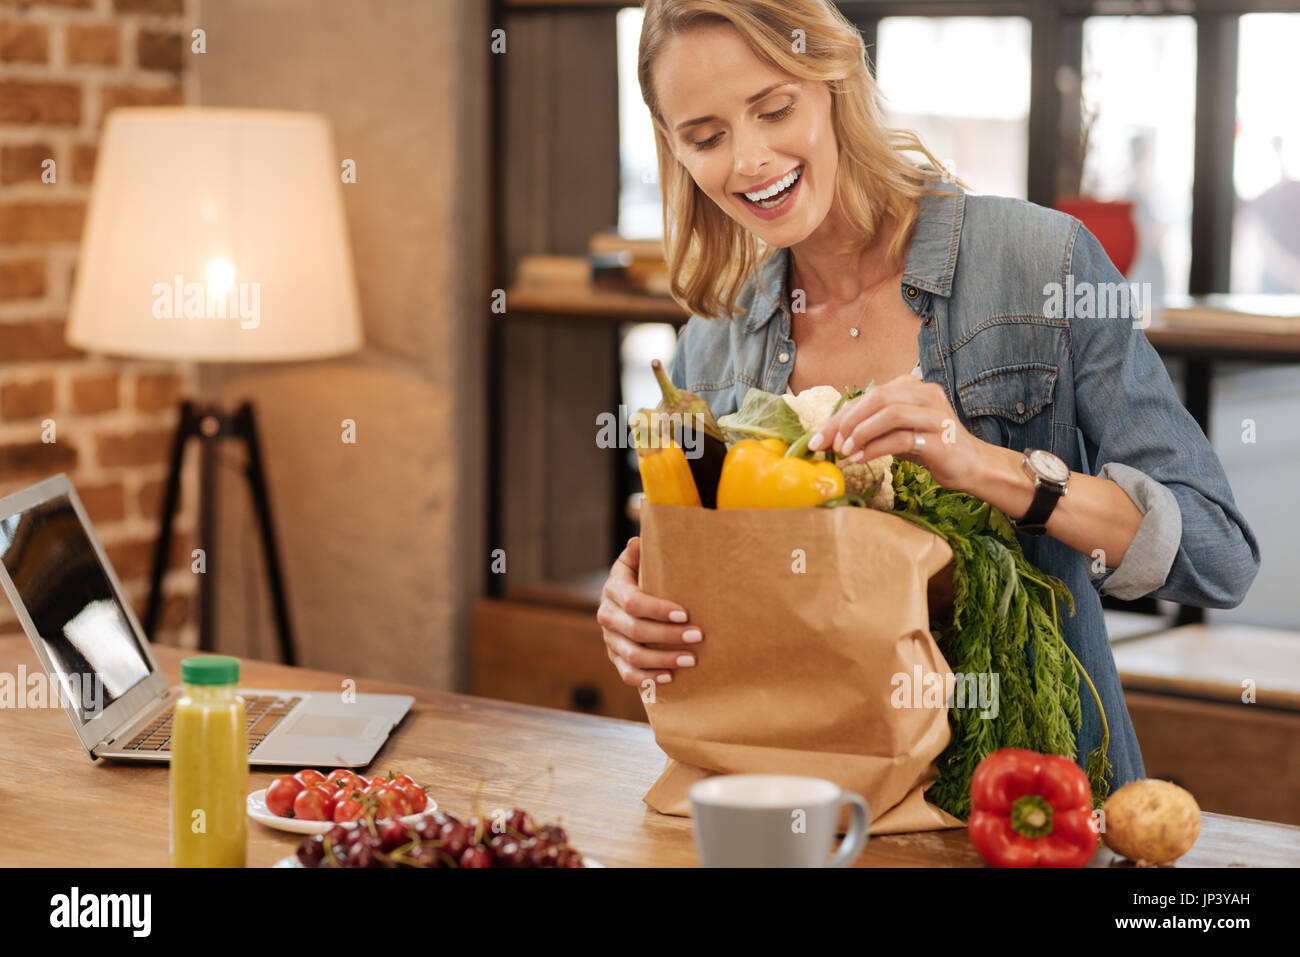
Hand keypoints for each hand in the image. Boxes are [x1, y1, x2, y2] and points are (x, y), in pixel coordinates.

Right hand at [596, 537, 702, 688]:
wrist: (625, 597)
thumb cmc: (641, 575)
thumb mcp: (638, 560)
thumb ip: (640, 553)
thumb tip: (638, 541)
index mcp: (614, 589)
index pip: (633, 602)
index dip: (658, 610)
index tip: (685, 613)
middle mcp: (607, 615)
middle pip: (636, 631)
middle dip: (669, 635)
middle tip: (698, 636)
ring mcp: (610, 639)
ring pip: (633, 655)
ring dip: (664, 659)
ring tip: (692, 659)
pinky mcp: (615, 657)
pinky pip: (628, 673)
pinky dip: (648, 678)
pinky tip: (670, 676)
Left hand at [807, 375, 985, 492]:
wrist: (972, 466)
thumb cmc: (931, 448)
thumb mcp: (897, 433)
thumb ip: (870, 429)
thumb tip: (830, 438)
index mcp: (912, 387)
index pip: (867, 396)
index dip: (839, 416)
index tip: (817, 438)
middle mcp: (925, 394)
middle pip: (876, 398)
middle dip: (845, 422)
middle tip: (827, 444)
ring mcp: (935, 414)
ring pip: (889, 413)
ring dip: (860, 433)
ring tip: (844, 452)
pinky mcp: (940, 438)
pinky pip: (901, 438)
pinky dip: (875, 448)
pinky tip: (860, 459)